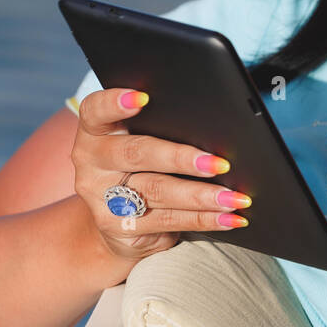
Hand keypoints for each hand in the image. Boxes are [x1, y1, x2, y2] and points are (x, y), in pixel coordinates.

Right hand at [71, 87, 251, 260]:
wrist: (117, 224)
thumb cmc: (139, 169)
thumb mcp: (139, 143)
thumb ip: (161, 130)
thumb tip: (216, 131)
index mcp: (95, 132)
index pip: (96, 111)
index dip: (115, 103)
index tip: (143, 98)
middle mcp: (93, 163)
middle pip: (136, 153)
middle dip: (181, 158)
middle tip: (219, 163)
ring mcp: (103, 199)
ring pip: (158, 191)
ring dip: (202, 195)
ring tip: (233, 197)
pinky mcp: (121, 228)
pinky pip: (169, 220)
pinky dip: (204, 219)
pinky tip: (228, 217)